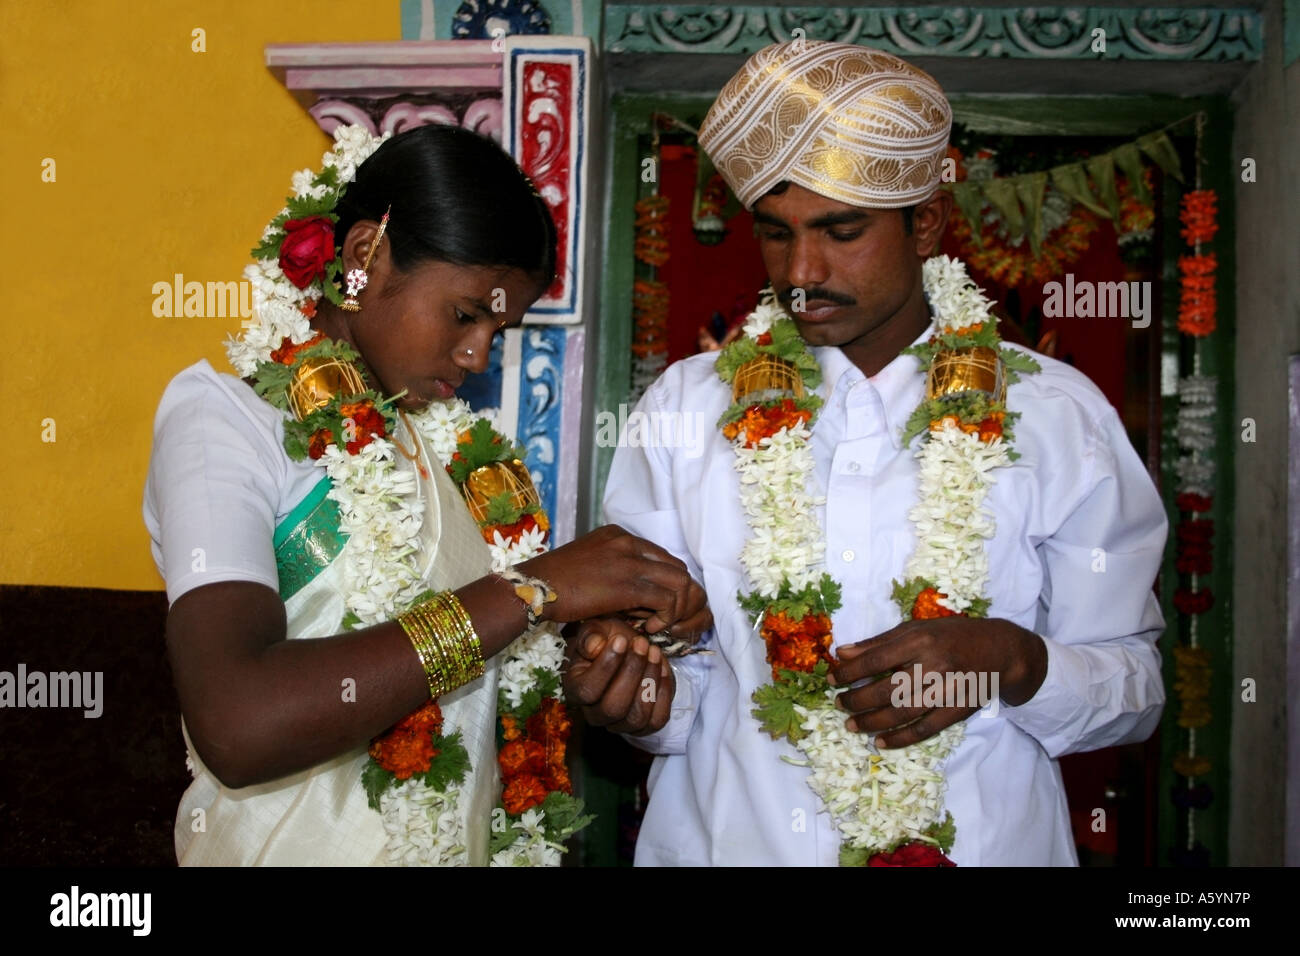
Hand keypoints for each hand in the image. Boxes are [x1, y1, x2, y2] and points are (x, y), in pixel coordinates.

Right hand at [519, 524, 710, 637]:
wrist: (533, 588)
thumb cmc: (555, 584)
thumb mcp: (591, 566)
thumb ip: (616, 571)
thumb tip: (638, 596)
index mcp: (620, 536)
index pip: (664, 558)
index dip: (667, 586)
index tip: (656, 607)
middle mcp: (630, 543)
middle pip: (679, 569)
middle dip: (680, 599)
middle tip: (667, 620)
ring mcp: (630, 562)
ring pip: (681, 583)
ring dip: (677, 610)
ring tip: (659, 626)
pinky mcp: (628, 585)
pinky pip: (667, 600)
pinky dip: (666, 617)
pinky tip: (649, 628)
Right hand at [563, 617, 674, 734]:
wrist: (629, 650)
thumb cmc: (608, 640)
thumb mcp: (596, 629)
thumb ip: (591, 635)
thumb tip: (593, 647)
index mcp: (576, 690)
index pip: (587, 690)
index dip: (606, 667)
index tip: (621, 640)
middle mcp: (594, 714)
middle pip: (613, 708)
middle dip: (631, 673)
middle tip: (642, 644)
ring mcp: (619, 724)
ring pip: (636, 717)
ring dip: (649, 681)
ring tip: (654, 652)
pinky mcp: (643, 727)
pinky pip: (656, 720)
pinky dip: (664, 694)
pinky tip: (663, 668)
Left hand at [827, 616, 1046, 748]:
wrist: (1001, 650)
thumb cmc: (952, 635)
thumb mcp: (916, 628)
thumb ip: (879, 641)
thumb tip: (843, 653)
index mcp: (920, 640)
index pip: (875, 659)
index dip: (848, 673)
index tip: (831, 680)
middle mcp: (934, 664)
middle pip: (886, 689)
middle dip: (856, 700)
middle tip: (839, 705)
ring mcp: (948, 689)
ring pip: (902, 713)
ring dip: (873, 722)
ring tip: (852, 725)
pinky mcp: (958, 710)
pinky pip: (925, 729)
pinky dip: (901, 739)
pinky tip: (881, 742)